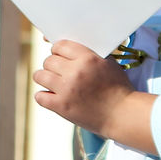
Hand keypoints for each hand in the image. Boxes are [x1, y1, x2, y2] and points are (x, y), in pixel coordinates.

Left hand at [33, 41, 156, 150]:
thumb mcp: (109, 64)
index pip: (60, 45)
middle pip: (48, 60)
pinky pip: (39, 96)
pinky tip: (52, 95)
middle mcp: (75, 72)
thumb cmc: (117, 88)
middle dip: (52, 64)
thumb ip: (90, 55)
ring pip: (40, 76)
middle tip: (59, 70)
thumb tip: (70, 50)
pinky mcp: (61, 106)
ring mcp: (66, 90)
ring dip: (45, 77)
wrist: (121, 113)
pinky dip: (43, 95)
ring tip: (52, 82)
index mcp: (88, 58)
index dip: (58, 49)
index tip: (60, 55)